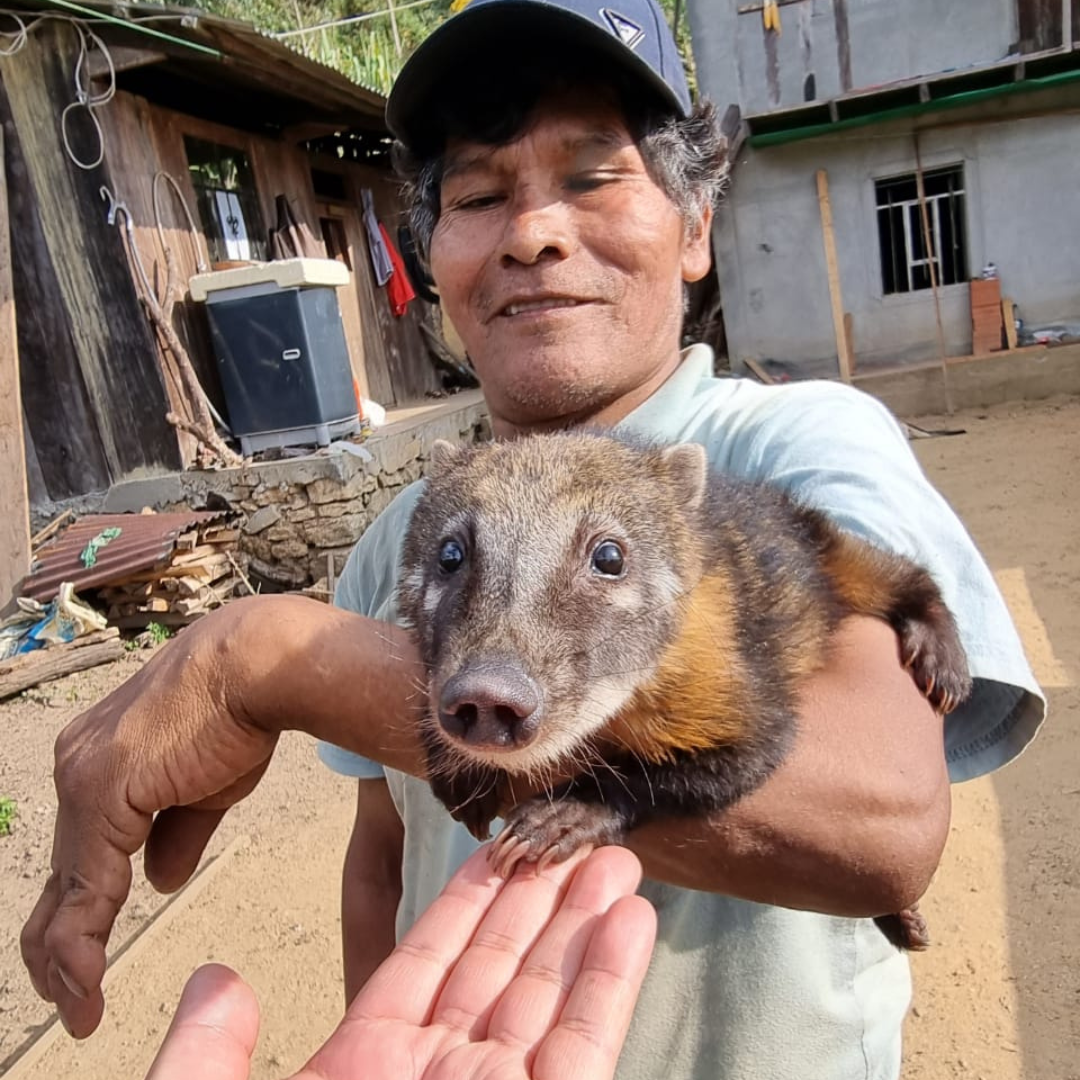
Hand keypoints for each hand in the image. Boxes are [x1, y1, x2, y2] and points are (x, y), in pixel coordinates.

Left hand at [21, 599, 280, 1038]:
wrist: (254, 668)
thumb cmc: (239, 714)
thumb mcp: (207, 787)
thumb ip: (176, 832)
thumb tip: (159, 880)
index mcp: (100, 763)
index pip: (82, 853)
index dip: (83, 913)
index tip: (89, 965)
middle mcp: (75, 767)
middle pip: (60, 875)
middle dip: (59, 947)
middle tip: (73, 1001)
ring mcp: (82, 780)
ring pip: (65, 888)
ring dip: (67, 959)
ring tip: (79, 1010)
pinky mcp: (100, 792)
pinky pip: (86, 885)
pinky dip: (83, 941)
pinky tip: (86, 984)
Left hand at [145, 846, 655, 1079]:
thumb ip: (206, 1060)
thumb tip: (217, 980)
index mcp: (365, 1068)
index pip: (428, 959)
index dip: (468, 900)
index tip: (500, 848)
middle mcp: (438, 1079)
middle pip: (501, 966)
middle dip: (540, 898)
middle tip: (574, 836)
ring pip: (549, 997)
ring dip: (585, 926)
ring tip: (613, 863)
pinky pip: (583, 1049)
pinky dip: (609, 985)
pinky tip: (626, 926)